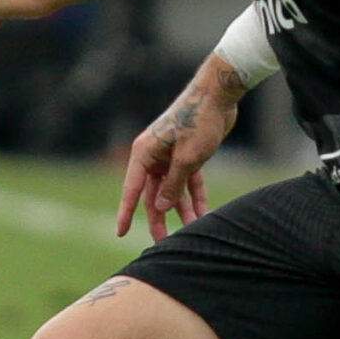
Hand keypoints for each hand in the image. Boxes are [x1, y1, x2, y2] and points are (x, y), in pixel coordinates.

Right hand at [117, 59, 239, 241]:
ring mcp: (170, 155)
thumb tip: (160, 207)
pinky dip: (195, 196)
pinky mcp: (187, 155)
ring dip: (182, 210)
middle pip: (153, 194)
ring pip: (172, 190)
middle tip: (165, 243)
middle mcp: (153, 155)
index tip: (121, 233)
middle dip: (160, 218)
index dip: (126, 213)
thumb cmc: (199, 121)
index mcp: (144, 153)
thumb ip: (173, 185)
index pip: (131, 189)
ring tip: (193, 231)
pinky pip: (188, 181)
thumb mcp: (187, 159)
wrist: (218, 94)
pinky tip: (204, 214)